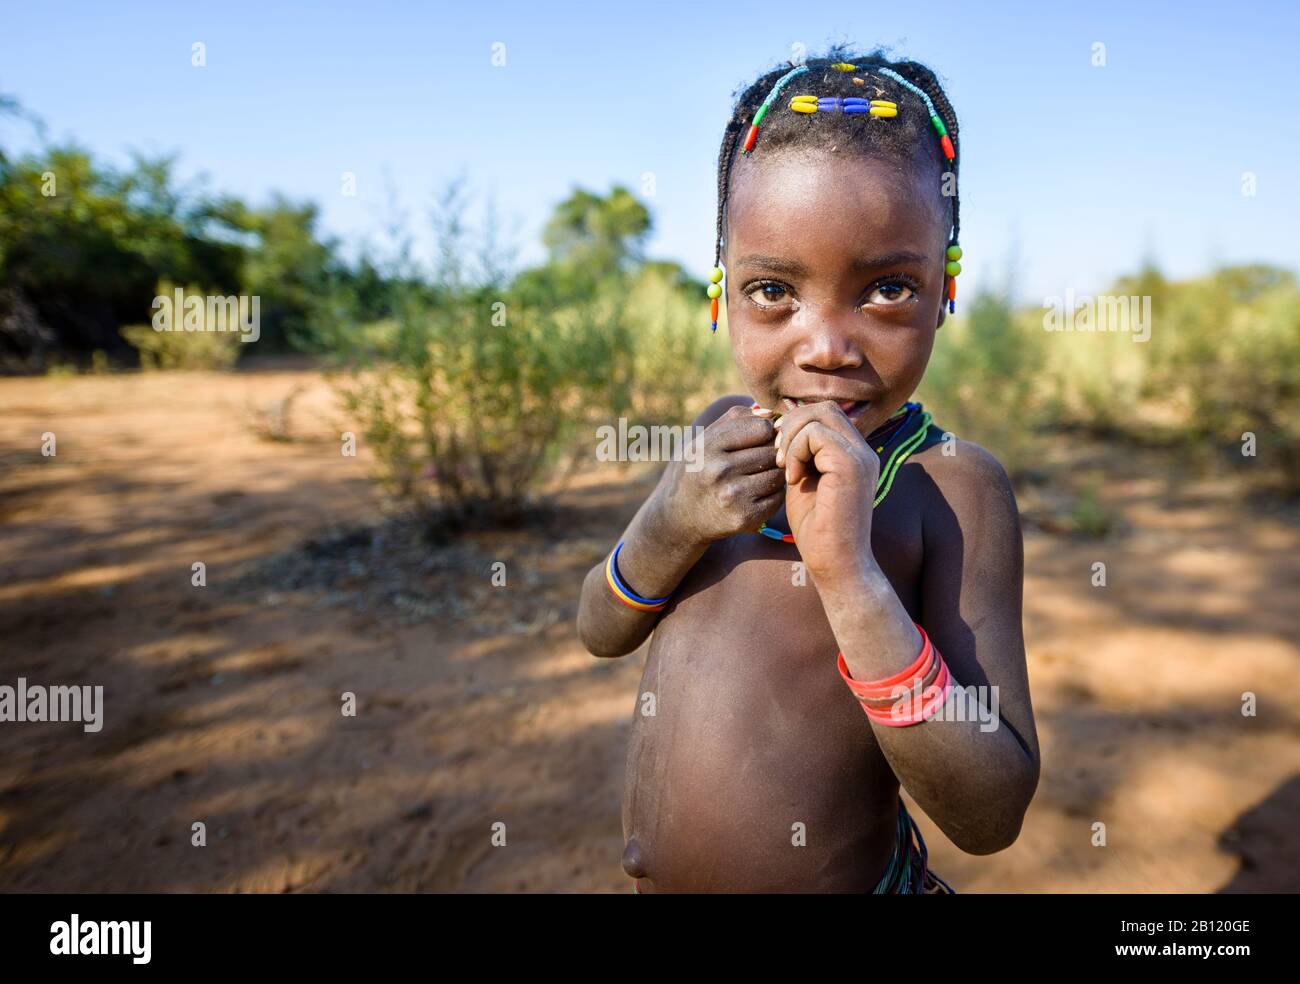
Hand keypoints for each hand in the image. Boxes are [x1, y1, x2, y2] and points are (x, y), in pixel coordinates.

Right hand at [661, 404, 783, 543]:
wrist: (679, 517)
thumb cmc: (697, 469)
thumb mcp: (704, 439)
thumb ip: (735, 419)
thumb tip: (770, 413)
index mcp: (708, 446)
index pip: (761, 428)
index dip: (765, 431)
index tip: (758, 439)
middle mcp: (718, 470)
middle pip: (772, 452)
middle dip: (771, 454)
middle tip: (759, 460)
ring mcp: (732, 496)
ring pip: (777, 475)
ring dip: (773, 474)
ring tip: (757, 476)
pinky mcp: (744, 518)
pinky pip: (777, 498)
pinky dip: (772, 495)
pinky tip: (756, 494)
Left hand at [774, 401, 879, 579]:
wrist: (835, 563)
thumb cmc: (816, 528)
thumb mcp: (804, 480)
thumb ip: (799, 453)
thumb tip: (780, 424)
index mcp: (854, 453)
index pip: (826, 413)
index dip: (797, 424)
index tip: (780, 453)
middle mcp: (863, 451)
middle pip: (824, 407)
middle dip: (792, 424)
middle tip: (779, 456)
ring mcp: (861, 456)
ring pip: (820, 415)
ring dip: (792, 438)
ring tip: (786, 468)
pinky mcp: (851, 465)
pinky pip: (815, 435)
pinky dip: (796, 451)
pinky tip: (793, 478)